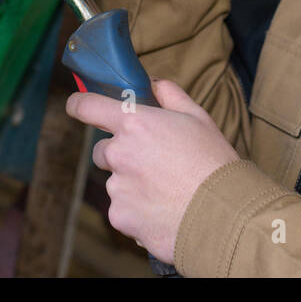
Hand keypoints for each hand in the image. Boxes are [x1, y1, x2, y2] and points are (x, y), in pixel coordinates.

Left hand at [66, 80, 239, 265]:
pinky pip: (122, 211)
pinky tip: (163, 211)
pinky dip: (137, 212)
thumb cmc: (214, 162)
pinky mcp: (120, 217)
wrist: (224, 214)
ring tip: (166, 192)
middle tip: (153, 164)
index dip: (79, 104)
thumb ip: (170, 95)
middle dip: (121, 155)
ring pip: (116, 184)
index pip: (88, 106)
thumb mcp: (198, 118)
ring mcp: (117, 188)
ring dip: (132, 186)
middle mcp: (119, 154)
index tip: (76, 106)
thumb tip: (153, 84)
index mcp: (134, 124)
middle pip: (103, 151)